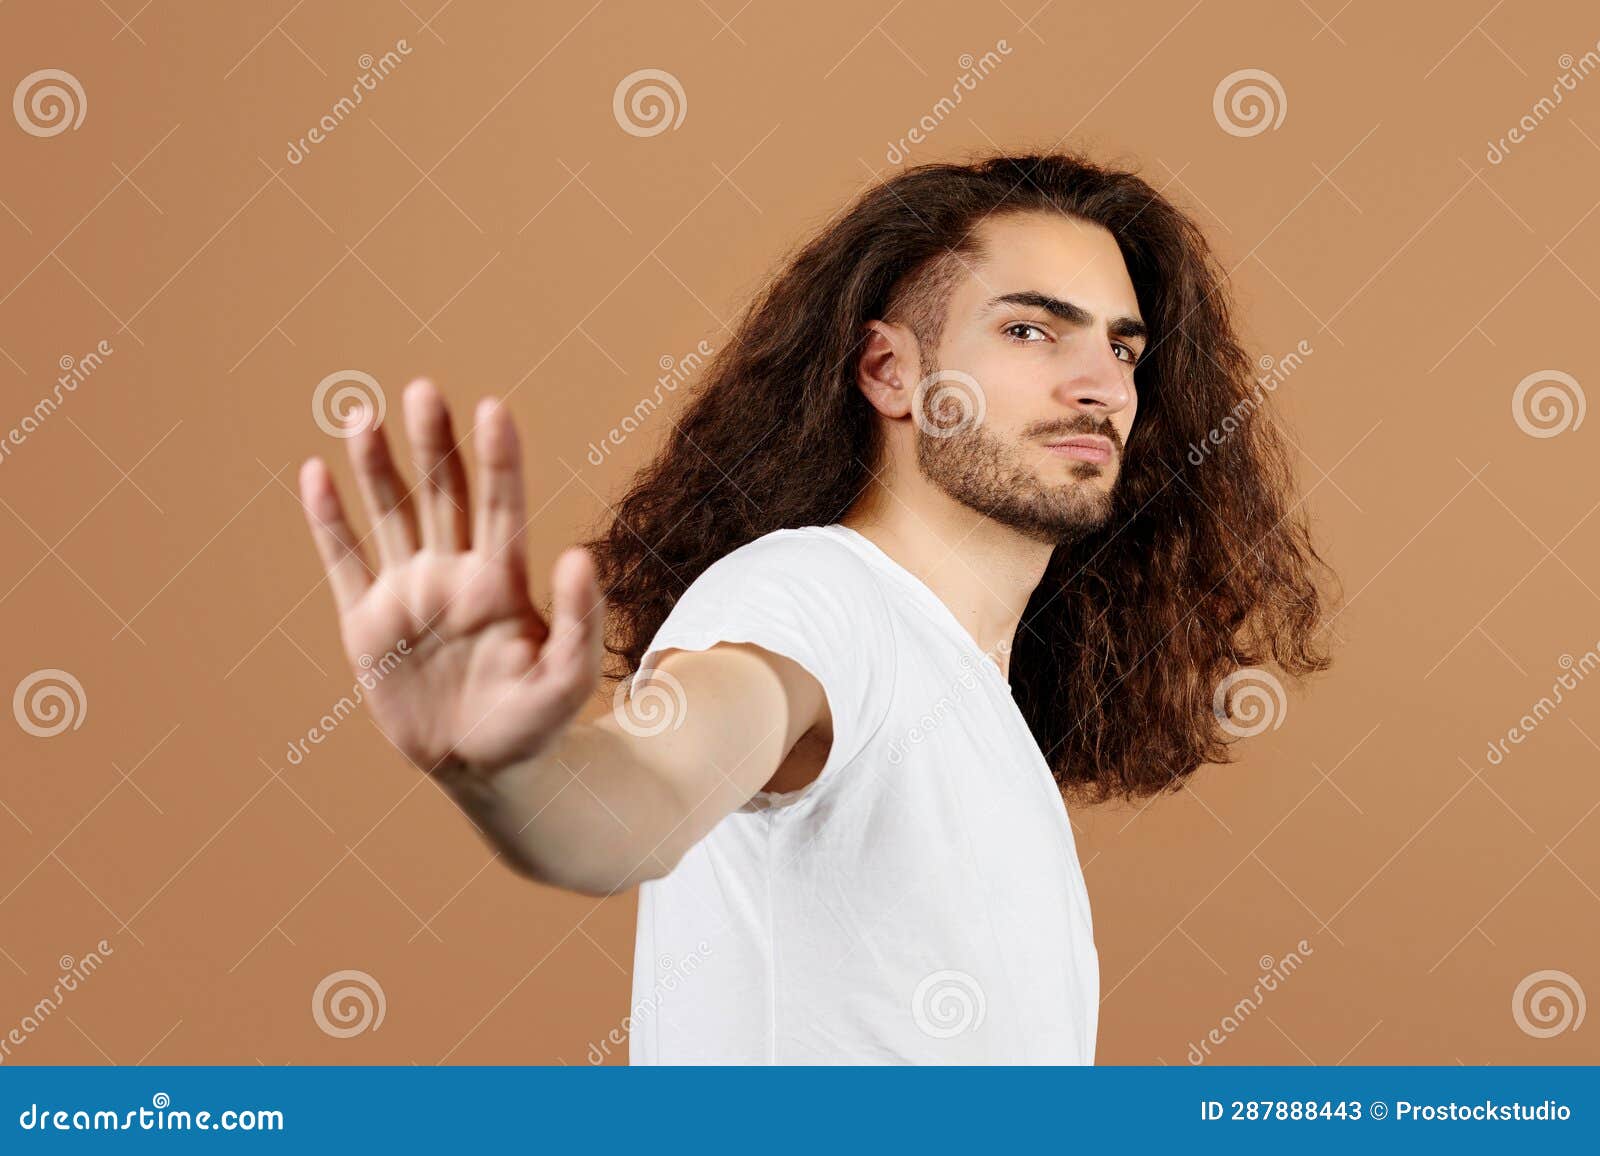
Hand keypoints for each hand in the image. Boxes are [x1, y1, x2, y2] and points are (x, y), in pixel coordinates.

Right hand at [297, 380, 603, 777]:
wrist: (485, 765)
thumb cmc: (536, 720)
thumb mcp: (569, 676)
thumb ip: (578, 618)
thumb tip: (584, 555)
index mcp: (502, 580)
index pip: (502, 505)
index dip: (498, 458)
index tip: (494, 408)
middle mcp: (453, 573)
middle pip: (443, 494)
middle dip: (433, 443)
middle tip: (424, 390)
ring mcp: (407, 592)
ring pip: (390, 514)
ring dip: (376, 467)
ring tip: (362, 415)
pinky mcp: (365, 621)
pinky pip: (344, 560)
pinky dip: (328, 520)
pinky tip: (315, 473)